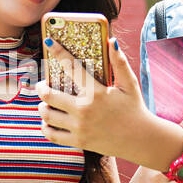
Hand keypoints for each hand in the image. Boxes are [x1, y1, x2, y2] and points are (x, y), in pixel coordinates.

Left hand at [37, 36, 151, 158]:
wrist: (141, 140)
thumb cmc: (134, 109)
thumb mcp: (129, 84)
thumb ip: (119, 62)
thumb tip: (111, 40)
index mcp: (96, 92)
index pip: (71, 67)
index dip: (58, 52)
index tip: (48, 41)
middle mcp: (84, 110)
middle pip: (49, 95)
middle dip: (41, 87)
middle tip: (42, 85)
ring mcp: (80, 127)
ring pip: (47, 115)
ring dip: (42, 107)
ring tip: (45, 103)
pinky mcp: (78, 141)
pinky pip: (52, 135)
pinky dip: (46, 127)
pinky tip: (49, 122)